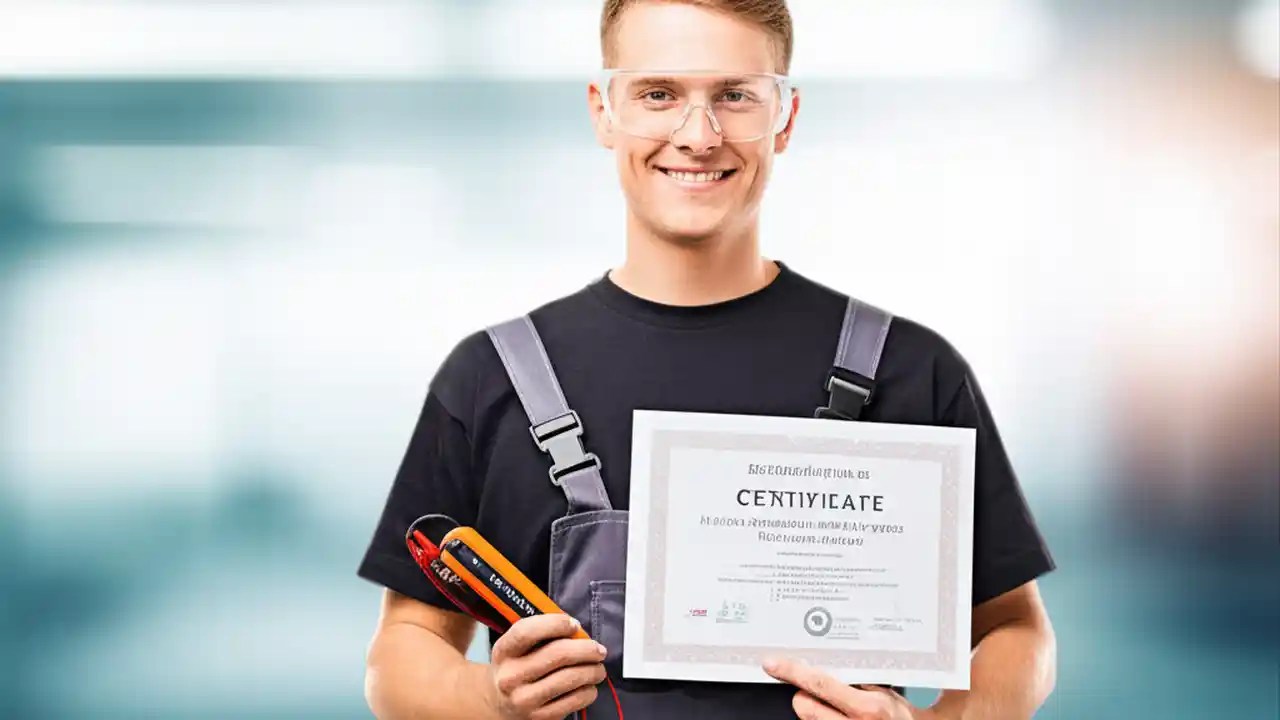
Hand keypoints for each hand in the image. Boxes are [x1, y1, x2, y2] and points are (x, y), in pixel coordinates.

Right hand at [485, 614, 607, 719]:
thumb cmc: (517, 667)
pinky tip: (589, 686)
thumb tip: (577, 630)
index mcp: (504, 652)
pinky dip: (589, 691)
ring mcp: (524, 700)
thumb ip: (541, 634)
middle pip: (558, 655)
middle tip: (599, 650)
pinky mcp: (540, 717)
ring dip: (593, 670)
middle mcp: (510, 676)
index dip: (555, 624)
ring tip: (598, 668)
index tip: (575, 624)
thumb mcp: (516, 648)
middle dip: (586, 649)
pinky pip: (575, 700)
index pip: (526, 632)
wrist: (500, 704)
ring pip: (570, 678)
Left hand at [763, 657, 930, 719]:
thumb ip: (860, 677)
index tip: (773, 663)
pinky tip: (834, 714)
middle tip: (817, 689)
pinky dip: (819, 718)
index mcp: (868, 708)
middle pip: (803, 705)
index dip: (792, 671)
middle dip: (804, 694)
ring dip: (813, 709)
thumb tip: (833, 659)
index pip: (819, 684)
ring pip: (807, 719)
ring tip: (834, 707)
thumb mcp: (886, 692)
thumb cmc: (901, 717)